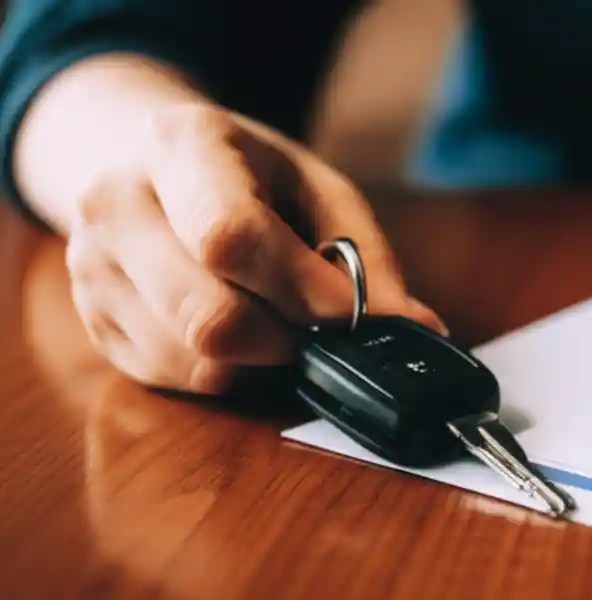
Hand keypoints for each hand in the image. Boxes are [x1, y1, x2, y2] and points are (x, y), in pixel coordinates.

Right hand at [65, 103, 443, 393]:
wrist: (151, 163)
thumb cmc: (252, 176)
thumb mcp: (319, 188)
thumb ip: (366, 256)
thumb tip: (414, 326)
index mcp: (180, 143)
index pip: (231, 236)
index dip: (303, 291)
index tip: (350, 315)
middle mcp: (116, 200)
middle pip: (211, 315)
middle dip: (287, 339)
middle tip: (319, 327)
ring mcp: (91, 264)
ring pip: (193, 360)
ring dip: (260, 362)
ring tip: (279, 323)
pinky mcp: (93, 319)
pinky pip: (174, 378)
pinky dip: (226, 372)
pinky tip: (240, 334)